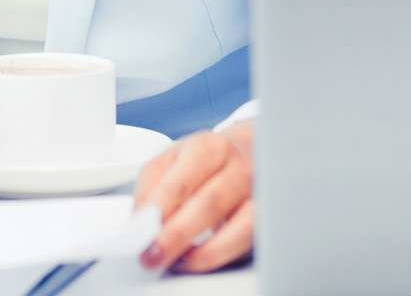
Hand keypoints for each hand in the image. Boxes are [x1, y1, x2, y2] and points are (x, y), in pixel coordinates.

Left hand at [133, 120, 254, 272]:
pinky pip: (249, 242)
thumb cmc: (209, 158)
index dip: (159, 207)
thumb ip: (152, 183)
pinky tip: (200, 259)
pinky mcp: (271, 219)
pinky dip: (222, 254)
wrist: (253, 151)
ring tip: (177, 262)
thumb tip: (139, 217)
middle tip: (152, 253)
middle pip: (208, 204)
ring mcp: (261, 194)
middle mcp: (239, 168)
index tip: (140, 227)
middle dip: (177, 234)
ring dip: (203, 251)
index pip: (181, 179)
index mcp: (209, 148)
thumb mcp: (175, 157)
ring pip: (237, 227)